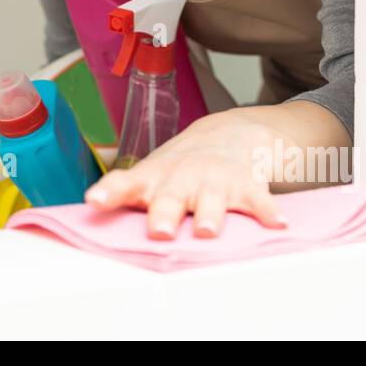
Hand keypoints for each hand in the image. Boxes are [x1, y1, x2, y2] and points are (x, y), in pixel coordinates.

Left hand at [84, 110, 288, 239]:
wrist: (228, 134)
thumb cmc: (178, 169)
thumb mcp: (149, 178)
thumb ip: (123, 197)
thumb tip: (88, 215)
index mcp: (153, 180)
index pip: (125, 184)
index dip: (110, 192)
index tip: (95, 200)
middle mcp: (181, 179)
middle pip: (171, 197)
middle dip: (165, 212)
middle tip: (160, 230)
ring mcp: (214, 180)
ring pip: (212, 199)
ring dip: (210, 213)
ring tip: (208, 230)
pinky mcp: (246, 184)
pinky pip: (258, 199)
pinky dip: (267, 210)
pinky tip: (276, 222)